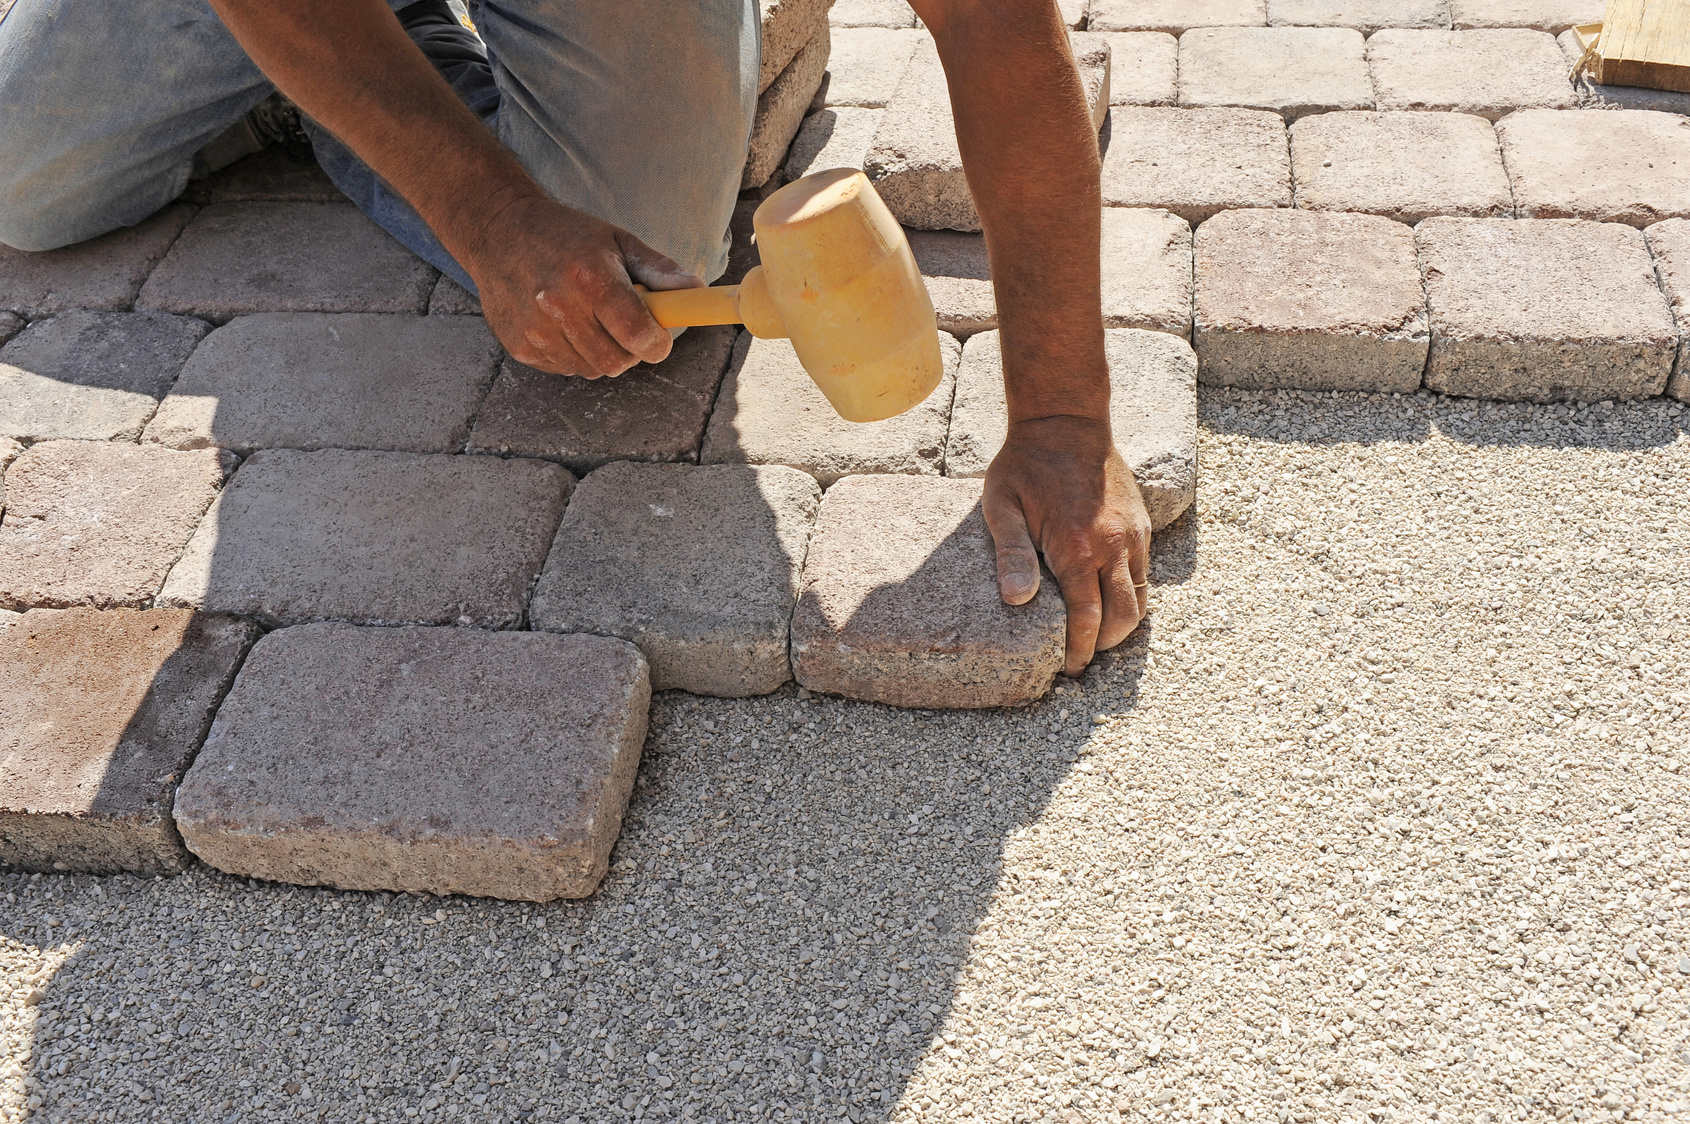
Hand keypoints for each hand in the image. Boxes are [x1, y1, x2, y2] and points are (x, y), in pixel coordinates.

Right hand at [467, 192, 703, 378]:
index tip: (658, 339)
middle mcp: (559, 307)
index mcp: (591, 278)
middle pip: (617, 362)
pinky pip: (565, 369)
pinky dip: (574, 355)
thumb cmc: (568, 236)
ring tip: (591, 319)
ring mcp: (536, 330)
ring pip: (591, 370)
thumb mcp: (618, 242)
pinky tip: (564, 325)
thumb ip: (660, 271)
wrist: (499, 231)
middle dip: (630, 351)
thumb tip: (697, 291)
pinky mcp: (519, 346)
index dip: (656, 344)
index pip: (638, 336)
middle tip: (625, 327)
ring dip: (602, 353)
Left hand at [983, 415, 1151, 676]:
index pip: (1087, 618)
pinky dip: (1130, 596)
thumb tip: (1017, 601)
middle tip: (1081, 658)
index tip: (1069, 669)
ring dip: (1121, 624)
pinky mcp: (1140, 525)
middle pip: (1123, 618)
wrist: (1066, 420)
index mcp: (1076, 547)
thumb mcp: (1002, 505)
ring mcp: (1131, 535)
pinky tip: (1107, 600)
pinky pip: (1144, 574)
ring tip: (1095, 636)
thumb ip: (1011, 554)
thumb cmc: (1025, 464)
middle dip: (1104, 646)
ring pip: (1140, 599)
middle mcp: (1112, 545)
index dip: (1080, 650)